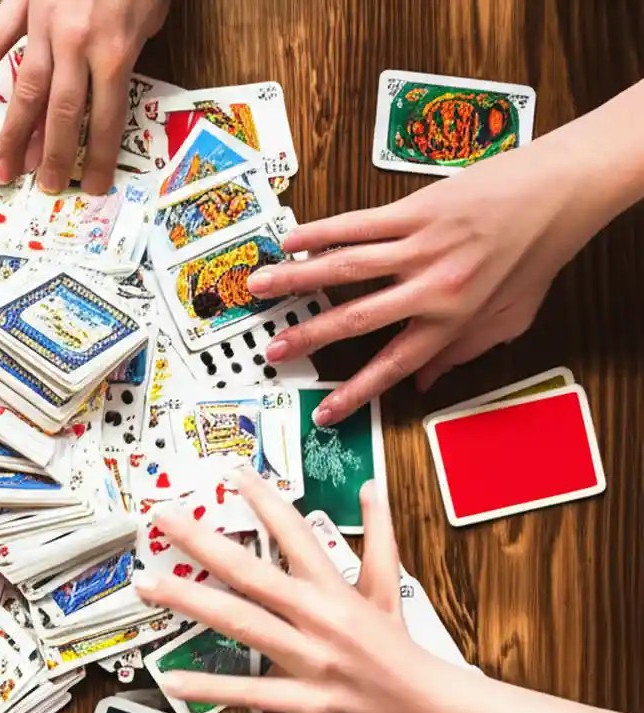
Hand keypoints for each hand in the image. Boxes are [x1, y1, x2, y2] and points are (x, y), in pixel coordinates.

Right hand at [0, 0, 169, 193]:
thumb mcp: (152, 11)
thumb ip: (131, 48)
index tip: (92, 186)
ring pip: (25, 88)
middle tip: (45, 189)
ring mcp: (43, 24)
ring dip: (14, 132)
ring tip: (3, 168)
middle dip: (54, 156)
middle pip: (62, 113)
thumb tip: (110, 82)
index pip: (106, 118)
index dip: (99, 156)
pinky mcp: (22, 3)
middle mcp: (76, 44)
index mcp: (115, 50)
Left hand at [134, 468, 456, 712]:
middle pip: (252, 574)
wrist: (426, 706)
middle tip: (163, 518)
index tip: (231, 473)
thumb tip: (372, 486)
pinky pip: (249, 693)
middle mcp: (317, 619)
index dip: (264, 499)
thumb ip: (378, 534)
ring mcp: (306, 659)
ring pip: (241, 624)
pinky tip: (172, 676)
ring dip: (191, 601)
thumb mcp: (388, 586)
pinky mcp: (302, 699)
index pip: (295, 533)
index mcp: (335, 589)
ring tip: (149, 584)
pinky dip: (209, 687)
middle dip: (203, 543)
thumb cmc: (397, 645)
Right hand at [244, 142, 609, 424]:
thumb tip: (425, 381)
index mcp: (454, 320)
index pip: (394, 365)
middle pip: (356, 318)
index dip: (356, 391)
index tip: (324, 411)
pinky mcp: (414, 211)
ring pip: (345, 267)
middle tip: (274, 349)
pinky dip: (320, 232)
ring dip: (297, 278)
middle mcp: (431, 287)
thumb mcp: (511, 318)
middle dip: (309, 337)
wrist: (559, 192)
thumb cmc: (539, 252)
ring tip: (260, 286)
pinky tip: (291, 240)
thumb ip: (465, 351)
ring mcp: (419, 246)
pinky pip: (357, 225)